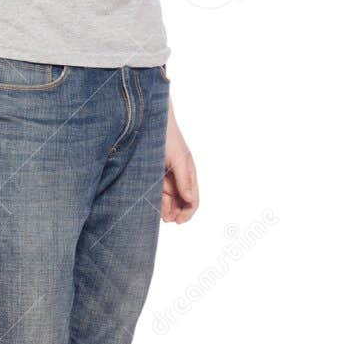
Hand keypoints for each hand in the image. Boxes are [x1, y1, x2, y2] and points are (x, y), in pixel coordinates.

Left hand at [162, 99, 198, 222]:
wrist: (151, 122)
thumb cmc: (168, 137)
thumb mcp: (177, 159)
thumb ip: (184, 180)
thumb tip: (190, 200)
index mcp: (189, 173)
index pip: (193, 199)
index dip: (188, 213)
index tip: (179, 221)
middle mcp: (180, 177)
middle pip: (182, 202)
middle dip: (176, 213)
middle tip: (167, 220)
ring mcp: (167, 177)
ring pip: (170, 200)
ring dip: (167, 209)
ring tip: (161, 216)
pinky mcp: (155, 175)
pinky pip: (159, 193)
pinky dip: (158, 202)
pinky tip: (155, 208)